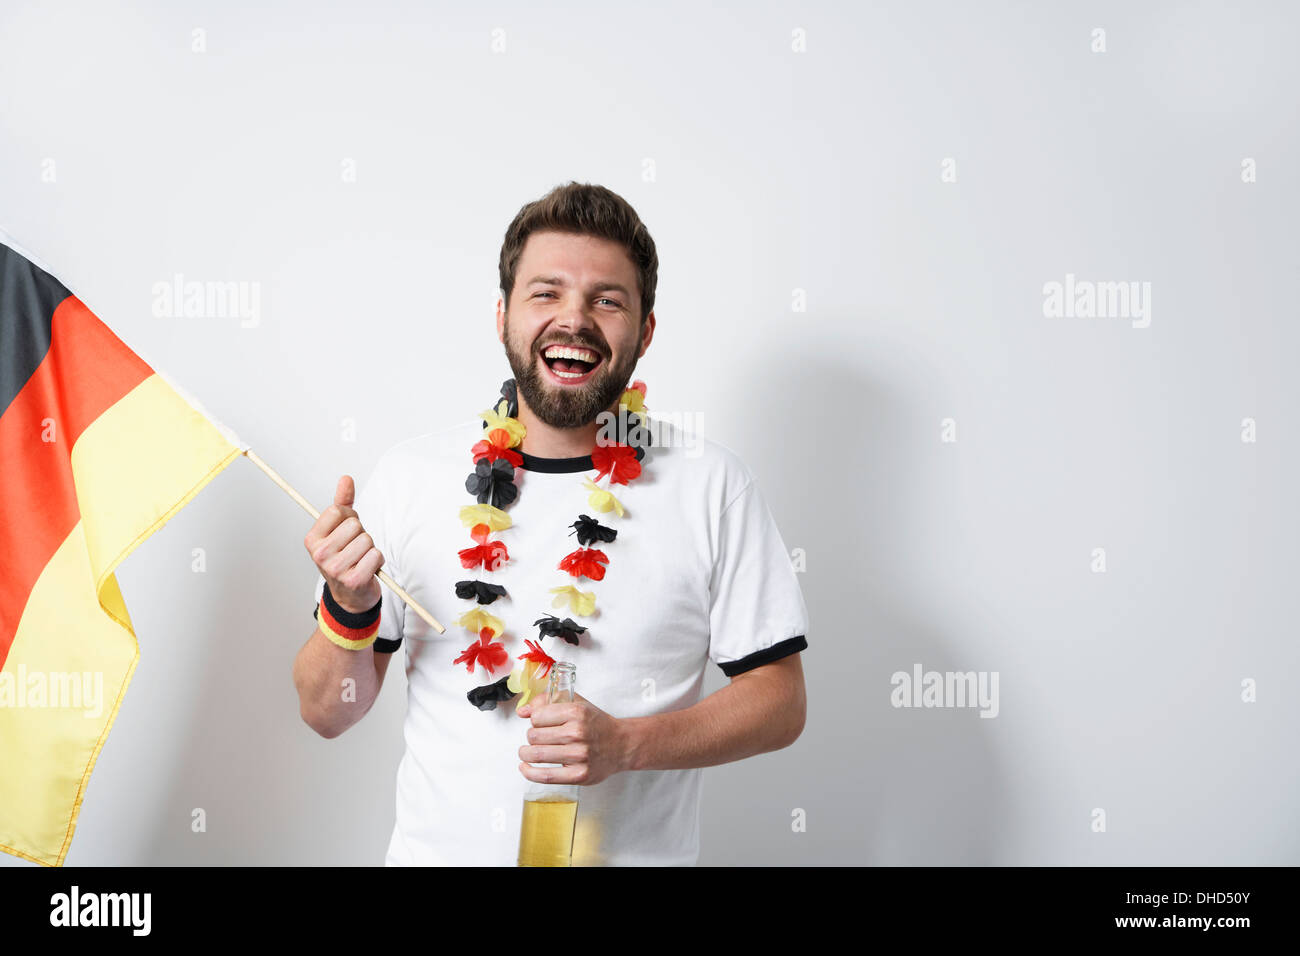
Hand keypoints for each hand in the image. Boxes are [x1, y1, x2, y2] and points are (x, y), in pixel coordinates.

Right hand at [303, 475, 383, 613]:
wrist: (350, 595)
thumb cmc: (345, 556)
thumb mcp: (339, 530)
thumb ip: (343, 503)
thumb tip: (346, 478)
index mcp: (312, 539)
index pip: (337, 510)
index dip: (349, 517)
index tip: (346, 532)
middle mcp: (320, 554)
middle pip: (355, 525)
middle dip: (362, 534)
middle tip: (355, 549)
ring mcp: (336, 569)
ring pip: (368, 540)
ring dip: (371, 549)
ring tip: (361, 559)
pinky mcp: (354, 580)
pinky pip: (376, 555)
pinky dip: (378, 561)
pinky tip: (368, 569)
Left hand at [517, 691, 628, 786]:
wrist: (621, 745)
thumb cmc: (596, 724)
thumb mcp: (576, 703)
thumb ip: (547, 701)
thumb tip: (522, 711)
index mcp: (576, 712)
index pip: (537, 716)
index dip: (534, 719)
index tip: (540, 723)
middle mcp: (578, 733)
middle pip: (533, 735)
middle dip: (531, 737)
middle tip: (538, 738)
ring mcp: (579, 755)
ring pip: (536, 754)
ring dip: (526, 754)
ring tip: (528, 752)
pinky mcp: (579, 775)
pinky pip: (545, 776)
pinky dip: (529, 772)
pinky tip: (525, 767)